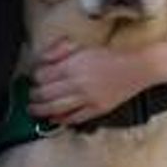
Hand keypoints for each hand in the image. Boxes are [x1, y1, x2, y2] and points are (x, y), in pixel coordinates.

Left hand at [28, 39, 148, 124]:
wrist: (136, 68)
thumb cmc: (109, 56)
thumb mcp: (82, 47)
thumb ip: (60, 51)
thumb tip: (42, 60)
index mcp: (73, 66)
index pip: (43, 76)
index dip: (34, 79)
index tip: (33, 80)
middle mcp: (78, 83)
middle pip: (45, 94)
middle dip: (33, 97)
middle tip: (29, 97)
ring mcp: (87, 99)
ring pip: (56, 109)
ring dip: (41, 111)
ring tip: (33, 110)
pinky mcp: (97, 110)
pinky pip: (75, 118)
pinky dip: (62, 120)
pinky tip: (54, 119)